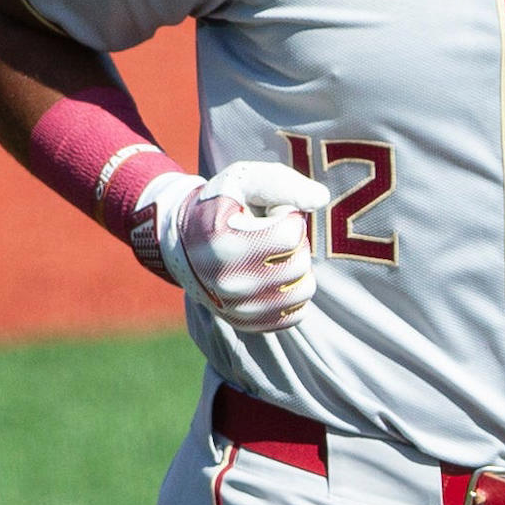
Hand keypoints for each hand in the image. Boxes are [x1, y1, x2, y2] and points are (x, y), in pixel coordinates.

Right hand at [138, 162, 328, 333]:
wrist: (184, 244)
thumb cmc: (221, 207)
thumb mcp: (244, 179)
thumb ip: (282, 183)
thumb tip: (320, 198)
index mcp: (223, 244)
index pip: (290, 235)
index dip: (287, 216)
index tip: (268, 214)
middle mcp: (228, 282)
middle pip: (299, 263)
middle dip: (293, 242)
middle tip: (269, 234)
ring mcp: (237, 308)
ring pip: (302, 290)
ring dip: (295, 268)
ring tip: (270, 256)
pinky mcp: (247, 324)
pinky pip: (295, 313)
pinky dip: (292, 292)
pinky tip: (273, 276)